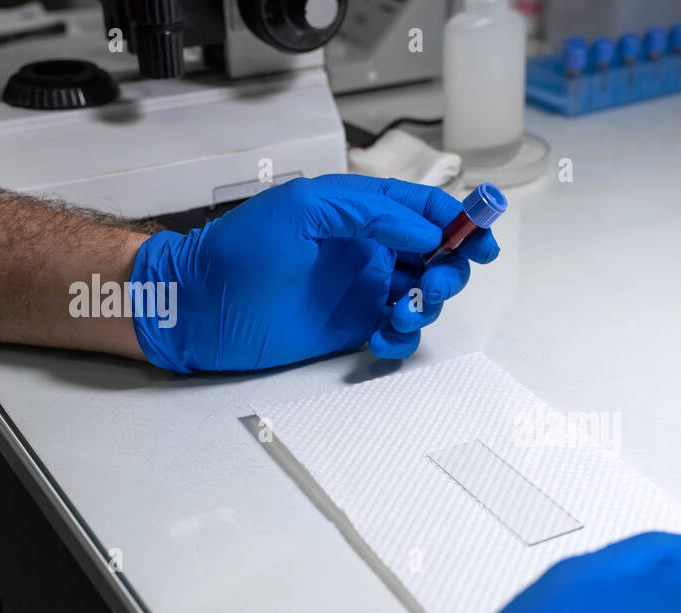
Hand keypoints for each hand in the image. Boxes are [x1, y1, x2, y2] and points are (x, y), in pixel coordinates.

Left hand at [128, 175, 498, 371]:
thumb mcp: (303, 209)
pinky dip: (402, 336)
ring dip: (426, 305)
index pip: (425, 208)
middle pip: (437, 254)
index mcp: (359, 211)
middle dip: (450, 268)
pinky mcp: (354, 325)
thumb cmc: (239, 252)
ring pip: (423, 295)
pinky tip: (382, 336)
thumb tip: (425, 230)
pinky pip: (399, 331)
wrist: (200, 309)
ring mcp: (363, 288)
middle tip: (434, 282)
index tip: (480, 238)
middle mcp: (368, 247)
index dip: (460, 220)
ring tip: (400, 312)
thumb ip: (371, 213)